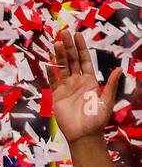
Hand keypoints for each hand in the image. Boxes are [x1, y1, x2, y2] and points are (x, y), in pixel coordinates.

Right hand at [43, 29, 122, 144]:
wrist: (84, 134)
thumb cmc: (97, 119)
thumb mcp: (107, 101)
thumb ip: (110, 85)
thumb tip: (118, 69)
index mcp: (90, 80)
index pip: (85, 60)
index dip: (81, 47)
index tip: (77, 35)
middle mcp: (77, 81)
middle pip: (72, 60)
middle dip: (68, 46)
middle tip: (63, 32)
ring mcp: (66, 88)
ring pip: (62, 68)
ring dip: (58, 55)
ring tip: (55, 42)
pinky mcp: (56, 96)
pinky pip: (52, 81)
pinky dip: (50, 71)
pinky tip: (48, 62)